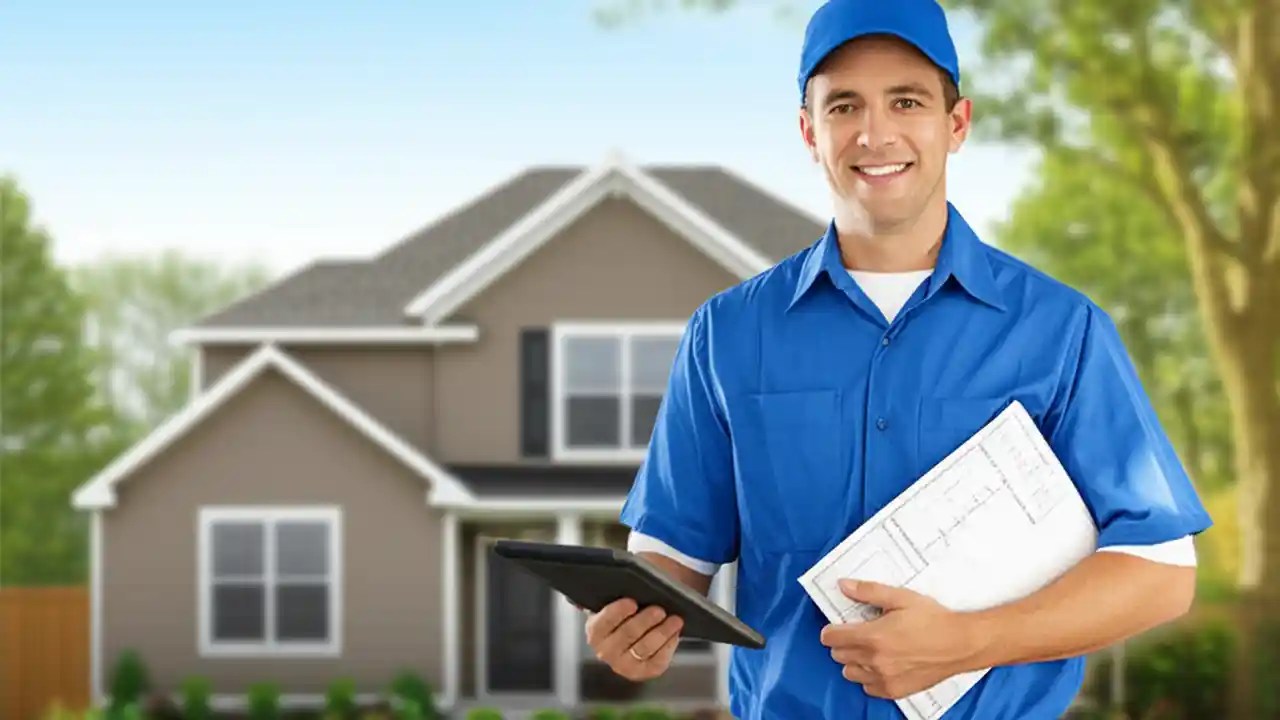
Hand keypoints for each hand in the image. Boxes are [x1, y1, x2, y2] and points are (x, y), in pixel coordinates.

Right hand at [584, 597, 684, 680]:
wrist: (634, 632)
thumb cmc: (626, 612)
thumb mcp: (616, 600)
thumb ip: (615, 592)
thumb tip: (616, 581)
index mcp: (595, 630)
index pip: (604, 621)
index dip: (618, 612)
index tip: (632, 602)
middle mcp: (605, 651)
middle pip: (627, 634)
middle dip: (645, 621)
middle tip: (660, 610)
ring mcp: (624, 665)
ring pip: (644, 648)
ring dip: (662, 633)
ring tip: (675, 620)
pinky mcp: (643, 672)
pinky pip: (657, 661)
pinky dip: (668, 646)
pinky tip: (675, 633)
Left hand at [820, 579, 980, 699]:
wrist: (960, 644)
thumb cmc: (933, 619)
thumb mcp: (900, 597)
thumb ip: (868, 592)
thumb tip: (843, 586)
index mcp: (873, 636)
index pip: (832, 638)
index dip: (831, 630)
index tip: (837, 626)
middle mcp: (875, 661)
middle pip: (838, 656)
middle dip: (843, 643)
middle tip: (859, 634)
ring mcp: (884, 678)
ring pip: (850, 673)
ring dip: (854, 661)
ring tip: (870, 650)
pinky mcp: (895, 690)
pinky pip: (868, 688)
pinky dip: (869, 677)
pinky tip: (882, 665)